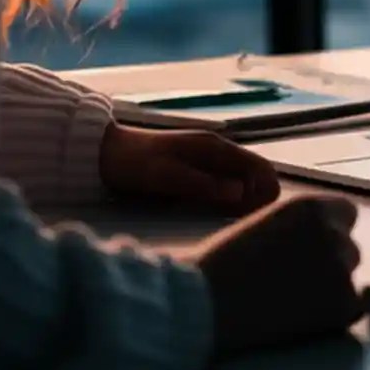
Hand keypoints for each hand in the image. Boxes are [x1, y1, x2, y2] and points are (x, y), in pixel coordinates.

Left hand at [99, 124, 280, 213]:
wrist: (103, 153)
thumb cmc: (134, 163)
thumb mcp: (167, 177)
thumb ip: (204, 184)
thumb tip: (242, 193)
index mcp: (215, 148)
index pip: (261, 168)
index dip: (266, 192)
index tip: (256, 215)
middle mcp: (217, 151)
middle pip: (256, 176)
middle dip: (257, 199)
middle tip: (240, 221)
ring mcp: (208, 160)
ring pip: (242, 182)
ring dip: (243, 201)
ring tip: (228, 219)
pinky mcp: (197, 171)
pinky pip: (225, 185)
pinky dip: (228, 200)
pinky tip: (216, 212)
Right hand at [192, 195, 362, 352]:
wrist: (202, 300)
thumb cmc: (218, 263)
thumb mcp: (264, 224)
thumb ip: (297, 227)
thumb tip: (314, 240)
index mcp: (312, 206)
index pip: (346, 213)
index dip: (330, 231)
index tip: (310, 249)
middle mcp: (333, 232)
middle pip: (349, 249)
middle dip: (330, 263)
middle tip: (294, 282)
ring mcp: (341, 270)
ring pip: (349, 281)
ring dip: (330, 290)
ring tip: (290, 302)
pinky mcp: (342, 305)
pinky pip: (350, 310)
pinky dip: (332, 316)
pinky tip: (298, 318)